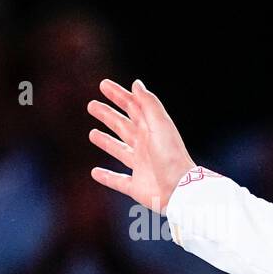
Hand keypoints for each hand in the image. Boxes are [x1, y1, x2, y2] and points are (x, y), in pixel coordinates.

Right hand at [88, 78, 195, 213]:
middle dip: (108, 116)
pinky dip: (107, 177)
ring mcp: (141, 167)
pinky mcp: (137, 187)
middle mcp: (146, 147)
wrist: (180, 189)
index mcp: (152, 131)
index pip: (134, 109)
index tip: (104, 85)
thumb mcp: (160, 125)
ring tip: (92, 133)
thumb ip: (148, 104)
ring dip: (106, 142)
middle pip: (123, 127)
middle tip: (92, 105)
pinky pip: (118, 181)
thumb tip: (137, 84)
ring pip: (120, 151)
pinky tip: (95, 173)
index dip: (119, 96)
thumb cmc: (171, 155)